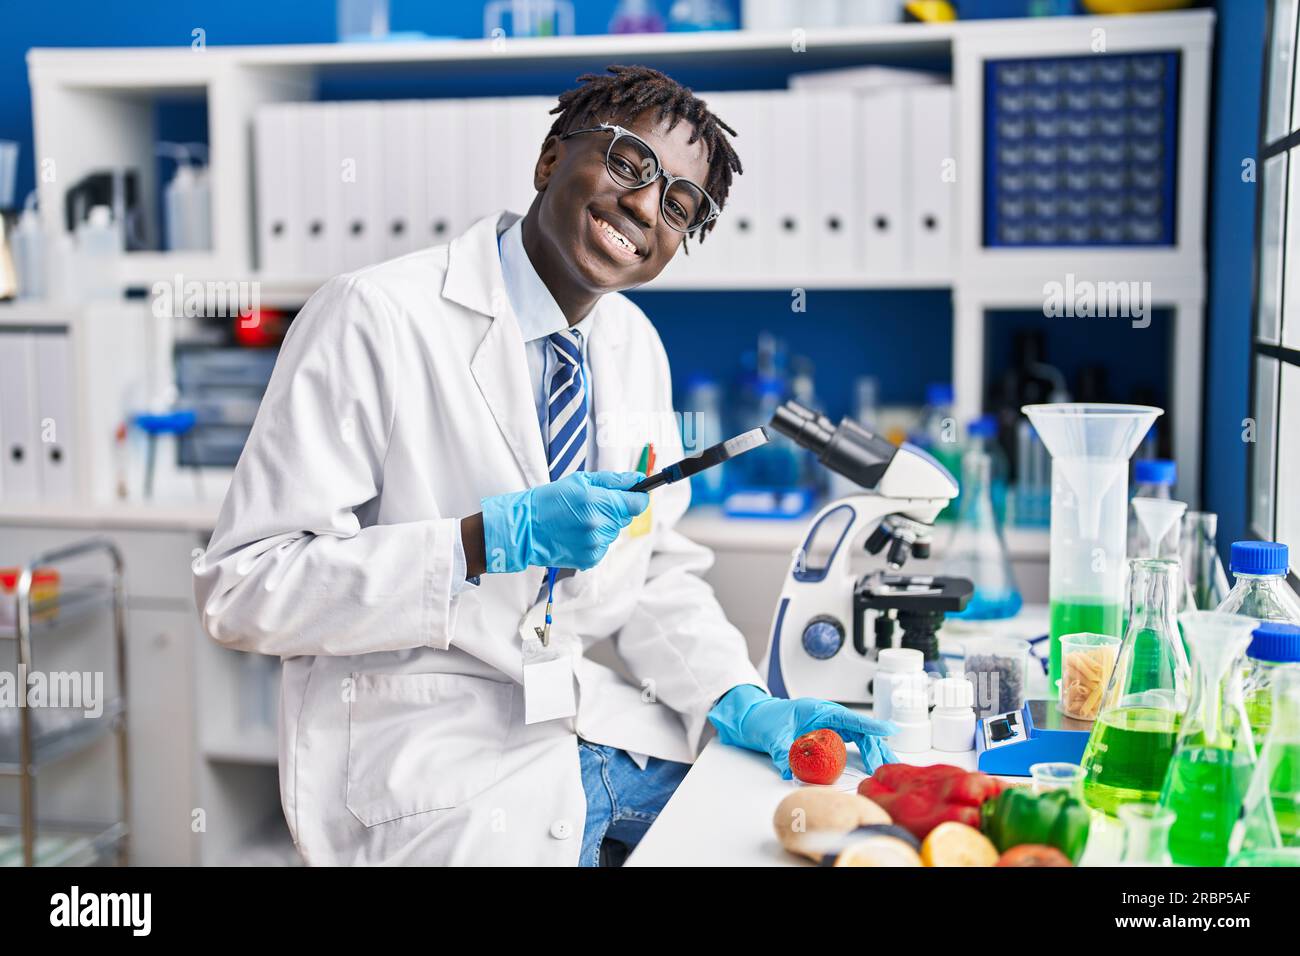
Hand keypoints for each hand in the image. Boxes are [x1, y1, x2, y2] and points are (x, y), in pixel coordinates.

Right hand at [480, 471, 648, 572]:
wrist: (526, 529)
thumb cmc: (550, 500)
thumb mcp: (580, 481)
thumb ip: (613, 481)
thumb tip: (638, 480)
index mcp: (598, 503)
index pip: (638, 503)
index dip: (638, 496)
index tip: (635, 493)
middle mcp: (600, 526)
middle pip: (626, 517)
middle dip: (615, 510)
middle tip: (592, 505)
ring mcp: (596, 545)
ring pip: (614, 532)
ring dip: (604, 525)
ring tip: (580, 520)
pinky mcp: (591, 559)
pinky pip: (604, 546)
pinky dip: (595, 539)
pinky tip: (577, 533)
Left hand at [708, 684, 897, 778]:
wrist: (754, 717)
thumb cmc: (765, 718)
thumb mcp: (772, 735)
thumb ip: (781, 752)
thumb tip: (788, 770)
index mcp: (818, 710)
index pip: (849, 717)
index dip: (870, 725)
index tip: (888, 730)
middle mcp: (828, 716)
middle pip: (859, 730)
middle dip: (875, 746)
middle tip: (884, 765)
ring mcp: (829, 726)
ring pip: (858, 737)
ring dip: (872, 750)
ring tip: (885, 766)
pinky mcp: (827, 736)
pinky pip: (849, 743)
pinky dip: (862, 752)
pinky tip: (871, 763)